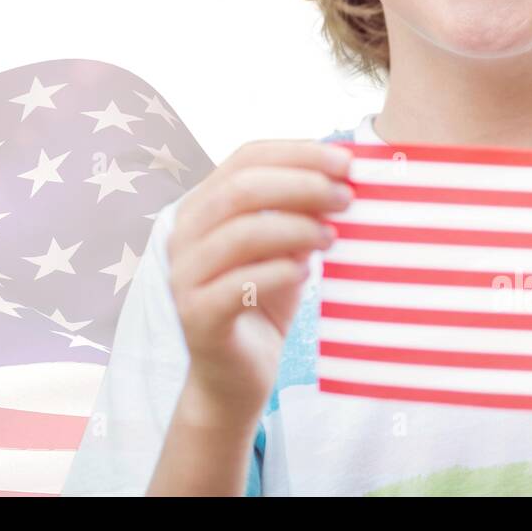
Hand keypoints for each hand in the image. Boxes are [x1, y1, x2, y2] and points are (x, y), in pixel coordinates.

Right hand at [167, 139, 354, 422]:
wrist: (233, 378)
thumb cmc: (263, 302)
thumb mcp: (286, 249)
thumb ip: (301, 214)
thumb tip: (341, 178)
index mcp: (203, 205)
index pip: (247, 157)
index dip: (298, 152)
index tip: (347, 161)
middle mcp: (184, 234)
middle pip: (241, 188)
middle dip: (302, 185)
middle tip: (347, 198)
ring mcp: (184, 276)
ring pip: (241, 233)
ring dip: (296, 228)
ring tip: (332, 237)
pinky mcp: (196, 316)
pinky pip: (239, 284)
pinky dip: (279, 271)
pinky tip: (306, 272)